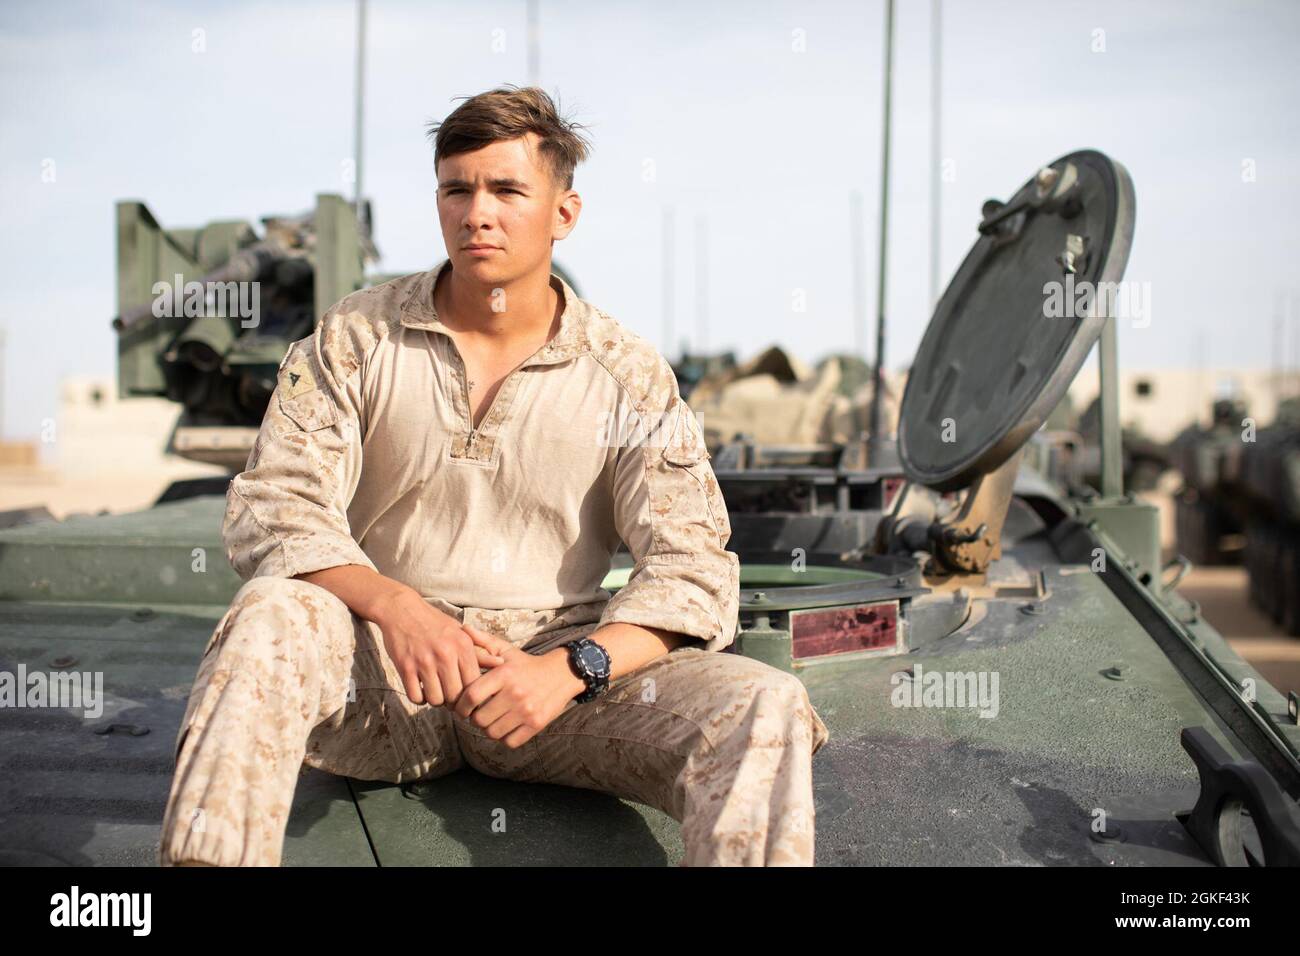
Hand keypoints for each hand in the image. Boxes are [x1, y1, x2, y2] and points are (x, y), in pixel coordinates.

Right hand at [371, 589, 504, 706]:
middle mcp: (446, 654)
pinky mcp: (405, 667)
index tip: (467, 696)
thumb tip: (501, 664)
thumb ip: (480, 651)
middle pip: (456, 696)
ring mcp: (424, 661)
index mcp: (462, 646)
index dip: (472, 695)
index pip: (474, 683)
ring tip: (435, 691)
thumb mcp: (460, 633)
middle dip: (454, 701)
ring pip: (436, 699)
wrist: (402, 610)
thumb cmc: (435, 622)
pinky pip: (415, 696)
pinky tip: (421, 689)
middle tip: (450, 697)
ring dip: (436, 699)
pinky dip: (418, 698)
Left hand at [454, 625, 583, 748]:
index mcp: (504, 674)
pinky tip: (505, 727)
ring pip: (492, 732)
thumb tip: (463, 629)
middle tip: (476, 714)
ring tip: (491, 720)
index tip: (461, 707)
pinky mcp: (536, 724)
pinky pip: (510, 741)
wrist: (562, 674)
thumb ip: (483, 641)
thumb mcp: (507, 650)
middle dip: (473, 719)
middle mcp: (515, 693)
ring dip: (488, 729)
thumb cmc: (527, 664)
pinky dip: (504, 738)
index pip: (471, 696)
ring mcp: (527, 710)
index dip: (460, 705)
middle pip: (479, 719)